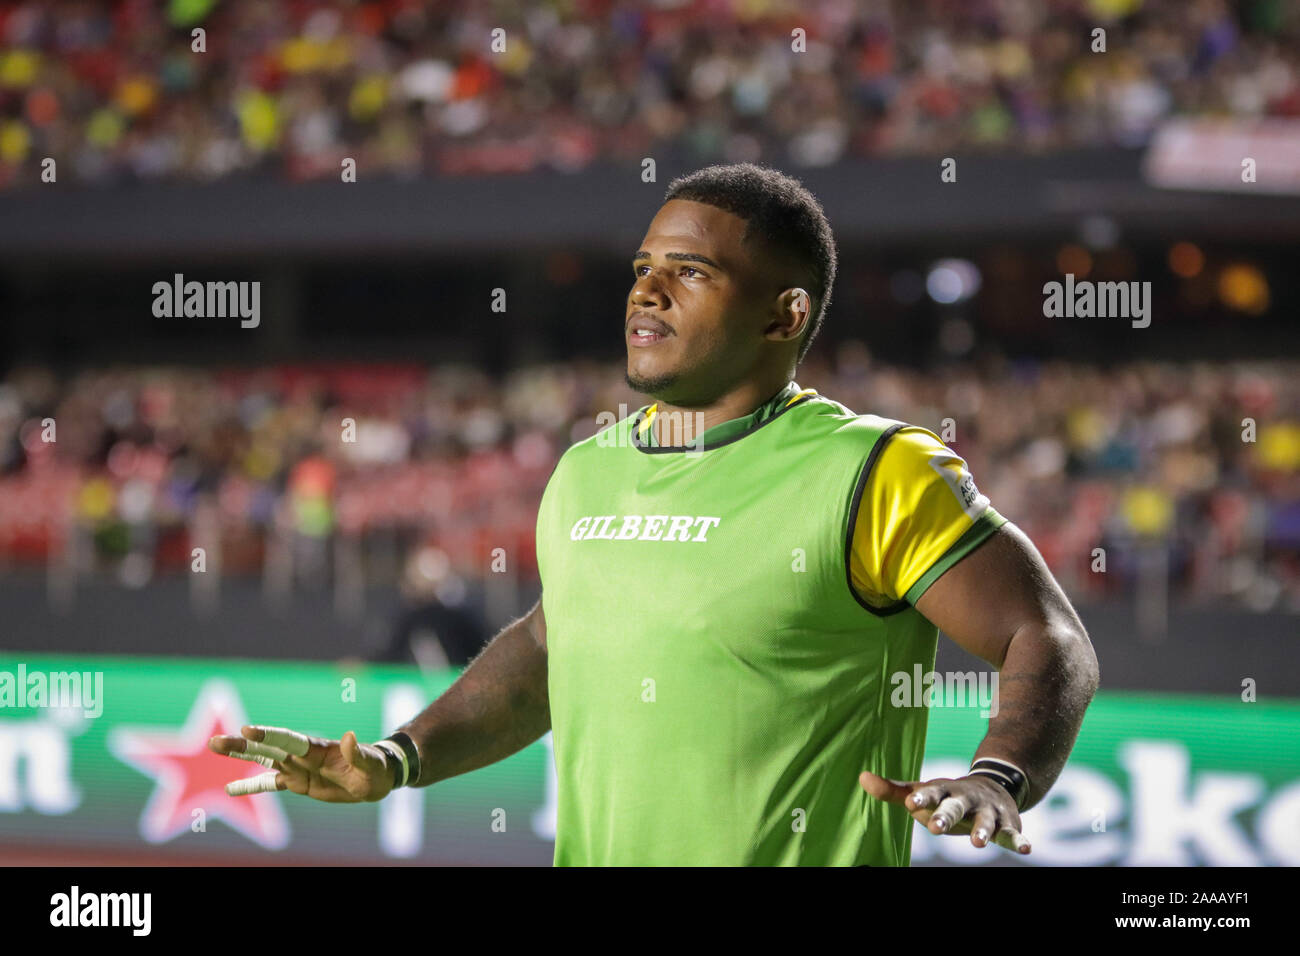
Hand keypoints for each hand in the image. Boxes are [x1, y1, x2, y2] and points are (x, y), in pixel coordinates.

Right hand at [207, 725, 394, 802]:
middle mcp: (302, 756)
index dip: (270, 736)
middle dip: (242, 745)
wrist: (376, 777)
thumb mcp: (371, 763)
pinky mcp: (298, 782)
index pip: (289, 740)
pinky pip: (271, 784)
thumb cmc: (376, 768)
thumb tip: (350, 737)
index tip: (248, 731)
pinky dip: (251, 785)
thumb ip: (358, 753)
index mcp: (317, 749)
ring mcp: (298, 768)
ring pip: (264, 760)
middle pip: (268, 748)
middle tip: (215, 742)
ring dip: (240, 755)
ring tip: (214, 747)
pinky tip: (230, 788)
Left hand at [859, 770, 1030, 853]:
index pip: (930, 794)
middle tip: (935, 829)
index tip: (910, 804)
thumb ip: (893, 790)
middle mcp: (965, 799)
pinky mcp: (1006, 823)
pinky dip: (1020, 840)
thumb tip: (862, 777)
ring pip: (985, 821)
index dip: (921, 799)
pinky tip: (1026, 849)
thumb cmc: (947, 795)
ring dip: (982, 831)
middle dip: (946, 816)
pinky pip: (1013, 833)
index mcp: (943, 791)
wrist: (991, 785)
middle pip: (955, 806)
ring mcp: (987, 811)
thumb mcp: (922, 792)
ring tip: (977, 844)